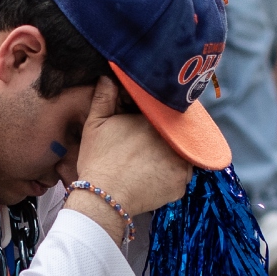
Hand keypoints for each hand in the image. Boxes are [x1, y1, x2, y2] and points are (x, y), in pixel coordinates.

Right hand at [68, 77, 189, 240]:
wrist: (103, 199)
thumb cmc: (98, 161)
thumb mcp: (94, 124)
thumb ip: (104, 97)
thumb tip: (109, 76)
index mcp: (155, 121)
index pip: (166, 113)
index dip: (159, 117)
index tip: (150, 123)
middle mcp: (174, 141)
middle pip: (176, 134)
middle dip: (166, 136)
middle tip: (149, 145)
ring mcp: (181, 164)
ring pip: (181, 154)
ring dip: (172, 155)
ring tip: (152, 161)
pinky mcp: (180, 185)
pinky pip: (180, 176)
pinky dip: (171, 176)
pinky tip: (153, 177)